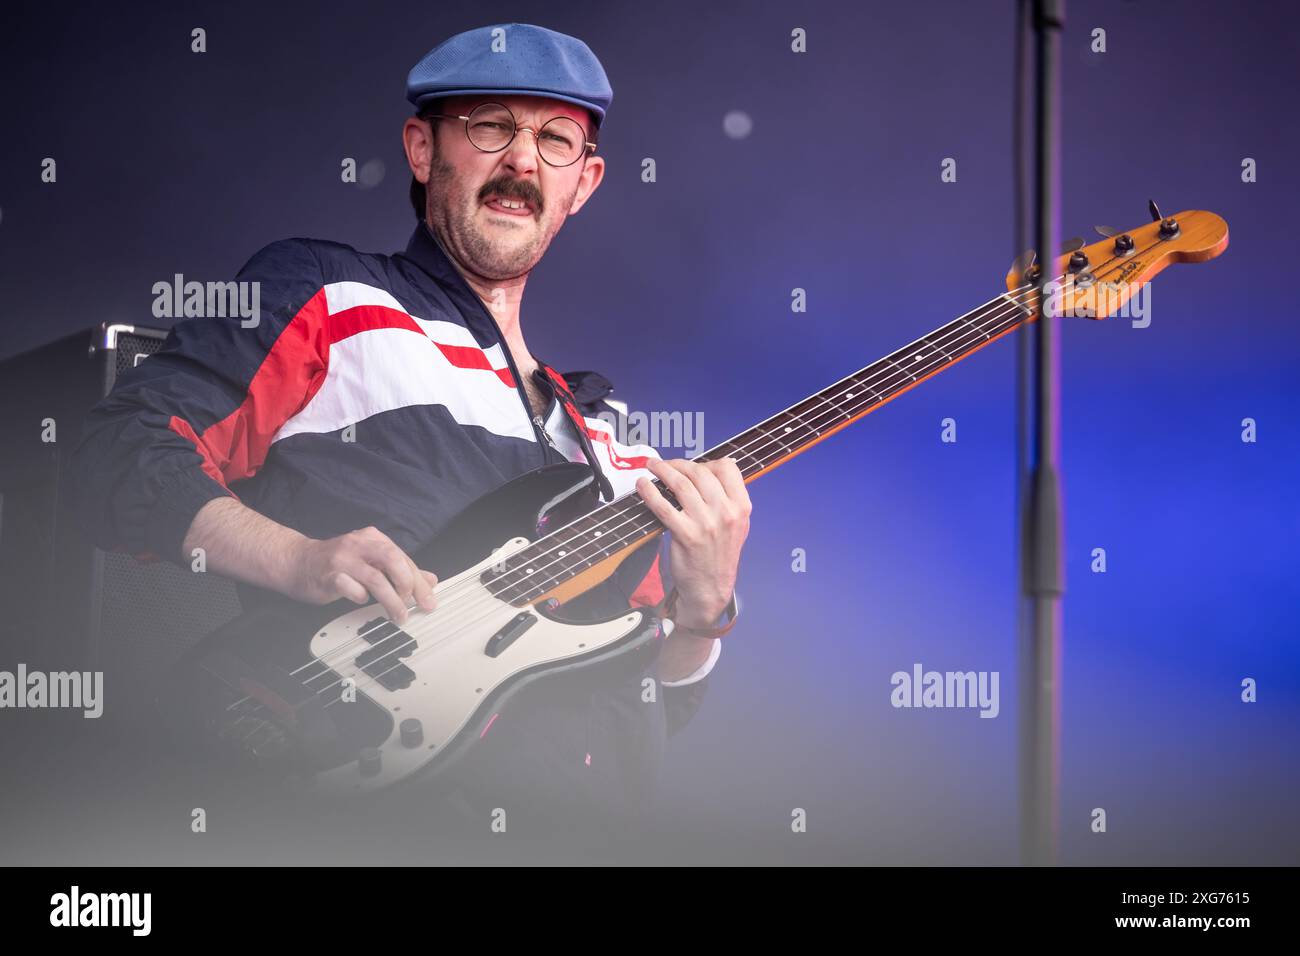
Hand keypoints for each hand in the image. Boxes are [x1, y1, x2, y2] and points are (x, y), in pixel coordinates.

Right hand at [279, 526, 437, 624]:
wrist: (297, 562)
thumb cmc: (336, 563)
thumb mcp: (371, 562)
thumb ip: (401, 570)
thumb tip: (430, 580)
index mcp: (373, 538)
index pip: (404, 558)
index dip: (419, 582)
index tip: (429, 601)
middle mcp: (359, 544)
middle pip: (393, 561)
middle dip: (408, 585)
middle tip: (411, 604)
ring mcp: (344, 559)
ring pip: (376, 578)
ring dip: (391, 600)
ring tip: (397, 615)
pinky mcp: (329, 575)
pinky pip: (352, 589)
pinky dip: (361, 598)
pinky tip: (361, 601)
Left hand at [635, 458, 750, 626]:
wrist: (711, 588)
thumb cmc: (719, 555)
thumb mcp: (736, 525)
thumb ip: (728, 499)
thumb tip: (707, 472)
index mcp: (741, 507)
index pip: (728, 468)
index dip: (707, 461)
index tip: (692, 466)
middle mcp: (726, 513)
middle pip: (700, 472)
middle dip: (679, 464)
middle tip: (665, 464)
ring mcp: (706, 523)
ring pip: (681, 484)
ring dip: (662, 470)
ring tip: (652, 467)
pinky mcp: (686, 534)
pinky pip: (663, 505)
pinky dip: (650, 492)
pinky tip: (643, 485)